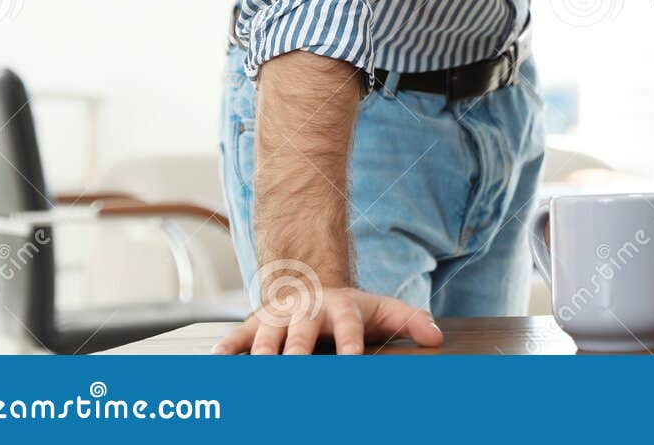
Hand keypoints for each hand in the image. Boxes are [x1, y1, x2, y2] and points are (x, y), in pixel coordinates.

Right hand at [212, 285, 443, 354]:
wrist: (312, 279)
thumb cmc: (351, 307)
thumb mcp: (384, 309)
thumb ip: (411, 321)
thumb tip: (437, 337)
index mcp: (341, 309)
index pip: (348, 330)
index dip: (350, 346)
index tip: (351, 364)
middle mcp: (308, 311)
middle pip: (301, 337)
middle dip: (297, 357)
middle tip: (295, 374)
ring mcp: (280, 317)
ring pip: (267, 338)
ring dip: (261, 357)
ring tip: (258, 375)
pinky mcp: (255, 323)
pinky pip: (237, 337)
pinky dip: (226, 349)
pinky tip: (216, 362)